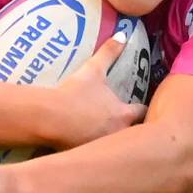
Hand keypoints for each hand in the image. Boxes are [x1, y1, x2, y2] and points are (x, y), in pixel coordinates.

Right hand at [51, 33, 146, 148]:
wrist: (51, 117)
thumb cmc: (74, 92)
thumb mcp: (92, 70)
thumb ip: (109, 52)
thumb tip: (123, 34)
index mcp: (123, 114)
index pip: (142, 112)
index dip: (142, 109)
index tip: (142, 108)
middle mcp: (120, 133)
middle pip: (137, 135)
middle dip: (137, 132)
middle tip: (135, 128)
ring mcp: (105, 148)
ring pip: (120, 149)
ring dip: (119, 145)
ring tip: (118, 144)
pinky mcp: (90, 158)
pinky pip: (100, 158)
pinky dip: (100, 155)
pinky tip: (96, 156)